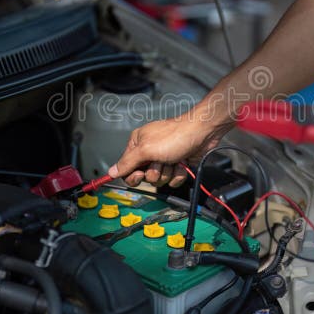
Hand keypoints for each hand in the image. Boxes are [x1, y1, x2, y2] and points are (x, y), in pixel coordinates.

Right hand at [108, 116, 231, 187]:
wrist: (202, 133)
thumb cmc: (175, 135)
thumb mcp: (146, 149)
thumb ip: (127, 162)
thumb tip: (111, 172)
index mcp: (138, 144)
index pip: (127, 168)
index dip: (133, 175)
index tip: (140, 174)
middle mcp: (149, 151)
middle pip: (144, 176)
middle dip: (155, 172)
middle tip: (161, 162)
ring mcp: (164, 159)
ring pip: (159, 179)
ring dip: (168, 172)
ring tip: (174, 159)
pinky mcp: (177, 165)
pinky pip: (173, 180)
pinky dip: (178, 173)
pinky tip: (182, 162)